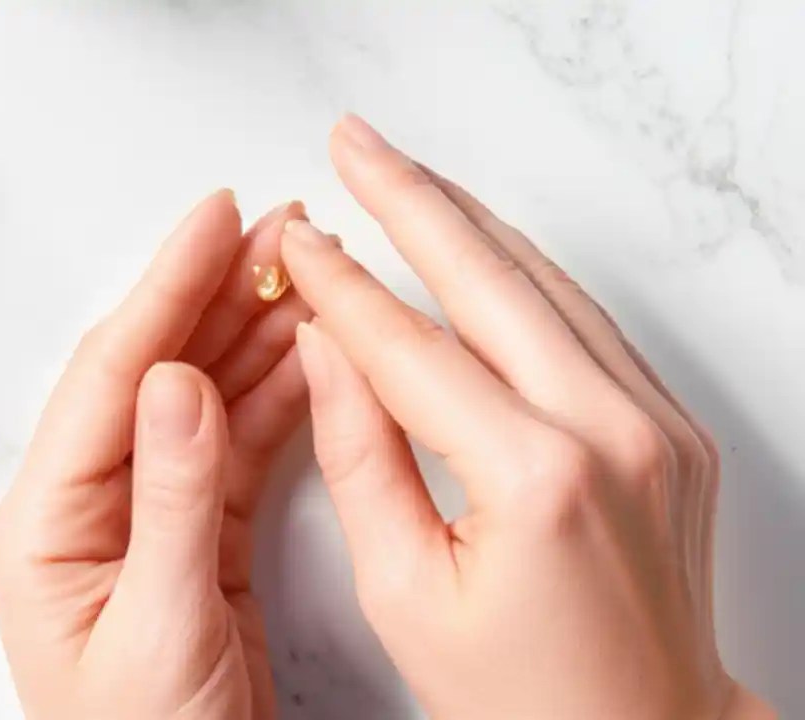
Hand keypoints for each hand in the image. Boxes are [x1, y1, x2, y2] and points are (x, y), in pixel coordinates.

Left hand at [0, 192, 311, 718]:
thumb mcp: (159, 629)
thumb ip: (171, 500)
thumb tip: (175, 378)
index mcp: (45, 522)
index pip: (107, 379)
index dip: (164, 290)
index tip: (214, 218)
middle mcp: (87, 505)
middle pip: (153, 372)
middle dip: (216, 295)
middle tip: (283, 228)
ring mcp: (145, 517)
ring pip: (202, 403)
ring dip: (254, 336)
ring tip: (311, 274)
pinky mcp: (199, 539)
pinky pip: (237, 451)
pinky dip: (275, 401)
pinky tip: (310, 356)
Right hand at [281, 115, 774, 718]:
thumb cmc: (520, 697)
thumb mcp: (404, 591)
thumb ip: (360, 454)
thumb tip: (328, 346)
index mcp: (535, 482)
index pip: (411, 350)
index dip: (342, 288)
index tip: (295, 241)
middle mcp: (613, 435)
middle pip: (488, 281)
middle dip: (409, 200)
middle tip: (351, 143)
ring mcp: (655, 425)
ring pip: (547, 284)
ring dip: (469, 219)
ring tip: (405, 173)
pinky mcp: (670, 427)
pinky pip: (588, 321)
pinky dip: (525, 270)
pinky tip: (482, 242)